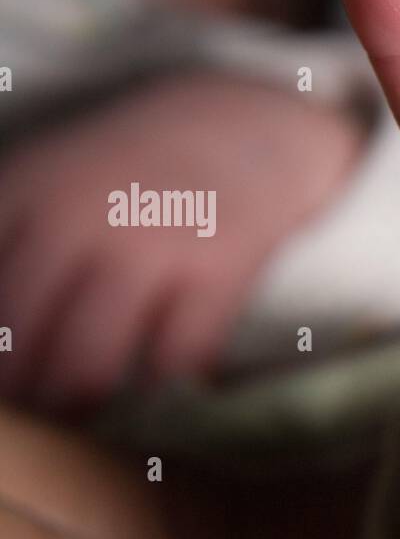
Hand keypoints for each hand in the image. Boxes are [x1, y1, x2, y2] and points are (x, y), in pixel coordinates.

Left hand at [0, 72, 358, 407]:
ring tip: (83, 410)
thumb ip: (5, 247)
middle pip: (20, 348)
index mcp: (25, 195)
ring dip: (79, 406)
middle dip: (24, 396)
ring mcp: (151, 245)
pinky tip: (160, 371)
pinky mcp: (218, 269)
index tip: (5, 382)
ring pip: (88, 368)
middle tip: (37, 408)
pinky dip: (164, 380)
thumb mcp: (44, 182)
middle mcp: (78, 218)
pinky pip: (173, 361)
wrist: (238, 129)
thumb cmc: (126, 174)